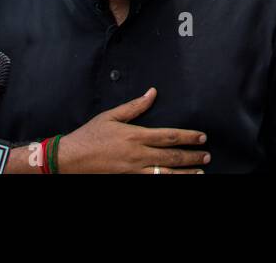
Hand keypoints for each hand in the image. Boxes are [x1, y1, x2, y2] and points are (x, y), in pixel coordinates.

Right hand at [56, 88, 208, 173]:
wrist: (69, 159)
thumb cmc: (89, 136)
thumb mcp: (111, 116)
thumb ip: (135, 106)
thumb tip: (152, 92)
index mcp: (136, 136)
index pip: (169, 136)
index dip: (188, 136)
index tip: (202, 137)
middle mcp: (137, 154)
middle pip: (171, 156)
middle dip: (192, 156)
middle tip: (206, 155)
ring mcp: (133, 170)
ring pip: (165, 173)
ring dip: (184, 174)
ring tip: (200, 173)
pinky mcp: (127, 180)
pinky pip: (152, 182)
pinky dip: (166, 181)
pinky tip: (176, 181)